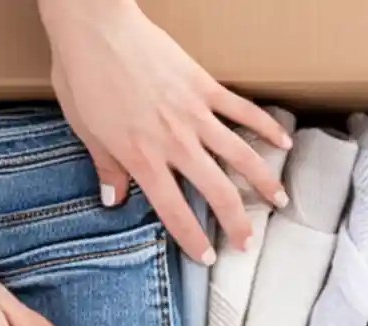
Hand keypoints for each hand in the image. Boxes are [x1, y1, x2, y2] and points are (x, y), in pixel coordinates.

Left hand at [39, 0, 291, 263]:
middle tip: (248, 242)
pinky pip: (243, 110)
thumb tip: (113, 200)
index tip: (208, 257)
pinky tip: (284, 141)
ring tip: (280, 201)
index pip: (175, 211)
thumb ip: (106, 167)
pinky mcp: (206, 87)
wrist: (96, 27)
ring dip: (263, 181)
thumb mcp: (85, 130)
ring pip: (239, 155)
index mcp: (143, 158)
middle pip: (216, 191)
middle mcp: (175, 143)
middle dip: (236, 222)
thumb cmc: (83, 76)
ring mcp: (195, 114)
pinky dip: (265, 127)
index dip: (194, 239)